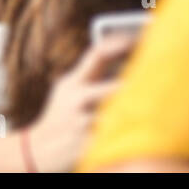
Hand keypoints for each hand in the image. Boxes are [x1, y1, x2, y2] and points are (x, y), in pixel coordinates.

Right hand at [26, 35, 133, 171]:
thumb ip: (89, 78)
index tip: (138, 40)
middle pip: (114, 86)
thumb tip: (123, 64)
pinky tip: (122, 129)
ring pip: (116, 111)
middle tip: (150, 82)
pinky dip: (120, 130)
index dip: (119, 44)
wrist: (38, 149)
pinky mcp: (86, 139)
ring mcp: (81, 119)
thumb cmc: (61, 119)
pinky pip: (112, 133)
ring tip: (136, 109)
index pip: (97, 54)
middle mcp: (75, 97)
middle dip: (134, 87)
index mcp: (72, 82)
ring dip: (129, 111)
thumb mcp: (67, 93)